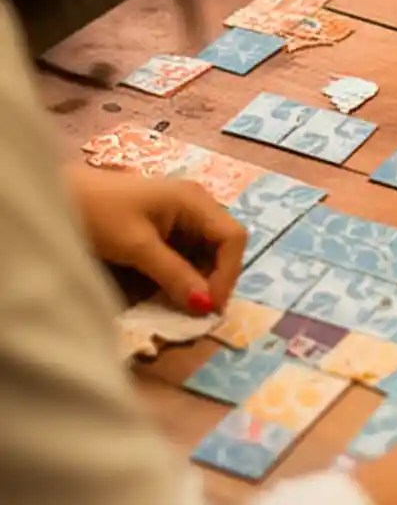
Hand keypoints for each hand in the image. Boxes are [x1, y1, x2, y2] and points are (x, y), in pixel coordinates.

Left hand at [64, 165, 245, 313]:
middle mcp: (196, 204)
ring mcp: (181, 213)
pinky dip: (186, 271)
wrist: (55, 196)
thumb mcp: (137, 247)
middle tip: (200, 309)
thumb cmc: (97, 213)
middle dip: (217, 277)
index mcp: (194, 200)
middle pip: (225, 244)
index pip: (233, 238)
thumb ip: (175, 274)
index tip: (209, 305)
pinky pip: (189, 250)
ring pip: (208, 250)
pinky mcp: (166, 224)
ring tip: (185, 301)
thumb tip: (206, 305)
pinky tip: (172, 287)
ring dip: (202, 277)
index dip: (228, 273)